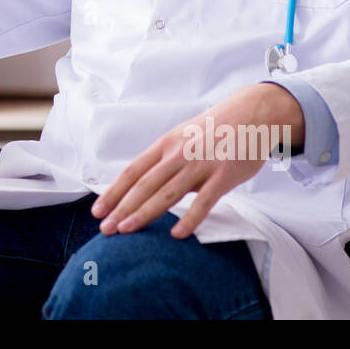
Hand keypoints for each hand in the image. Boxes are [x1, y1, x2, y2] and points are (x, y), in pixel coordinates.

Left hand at [90, 81, 303, 239]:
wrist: (251, 114)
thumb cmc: (213, 130)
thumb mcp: (182, 138)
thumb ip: (166, 163)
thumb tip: (149, 189)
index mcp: (165, 144)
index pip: (132, 171)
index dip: (114, 192)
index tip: (98, 211)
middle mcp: (178, 154)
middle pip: (144, 184)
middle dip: (122, 208)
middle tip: (106, 228)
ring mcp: (201, 164)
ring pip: (168, 193)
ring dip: (144, 213)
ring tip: (126, 231)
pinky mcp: (224, 175)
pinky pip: (205, 201)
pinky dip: (190, 219)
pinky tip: (177, 234)